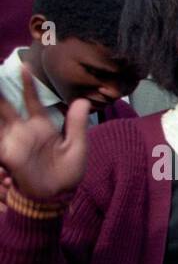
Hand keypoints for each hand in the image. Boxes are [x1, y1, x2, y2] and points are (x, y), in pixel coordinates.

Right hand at [0, 68, 89, 199]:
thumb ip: (76, 124)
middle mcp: (24, 131)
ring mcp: (13, 141)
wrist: (57, 197)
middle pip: (6, 105)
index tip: (24, 66)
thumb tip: (84, 100)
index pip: (32, 100)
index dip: (28, 85)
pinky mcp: (7, 154)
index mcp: (42, 127)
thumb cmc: (68, 174)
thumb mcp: (76, 147)